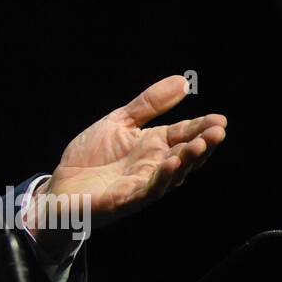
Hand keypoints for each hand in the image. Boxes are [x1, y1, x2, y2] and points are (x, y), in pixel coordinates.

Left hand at [27, 75, 226, 257]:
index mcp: (153, 146)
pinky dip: (161, 178)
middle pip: (185, 156)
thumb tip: (183, 81)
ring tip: (199, 145)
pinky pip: (148, 190)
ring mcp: (142, 185)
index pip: (183, 135)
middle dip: (202, 144)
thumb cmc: (91, 157)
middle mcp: (154, 167)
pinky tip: (171, 164)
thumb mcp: (119, 122)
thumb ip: (149, 104)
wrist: (61, 188)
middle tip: (218, 132)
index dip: (201, 128)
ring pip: (172, 175)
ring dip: (187, 161)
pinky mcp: (125, 200)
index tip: (220, 120)